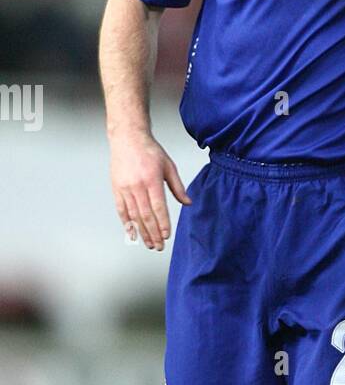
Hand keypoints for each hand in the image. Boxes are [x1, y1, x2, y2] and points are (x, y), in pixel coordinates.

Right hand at [109, 131, 190, 250]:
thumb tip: (188, 203)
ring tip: (148, 244)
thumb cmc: (149, 151)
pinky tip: (132, 233)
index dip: (162, 223)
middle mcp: (137, 186)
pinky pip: (121, 209)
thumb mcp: (169, 166)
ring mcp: (125, 188)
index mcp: (151, 180)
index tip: (166, 236)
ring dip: (141, 232)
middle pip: (145, 215)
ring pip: (133, 215)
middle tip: (159, 246)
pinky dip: (126, 223)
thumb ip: (178, 186)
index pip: (158, 207)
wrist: (127, 138)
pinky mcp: (116, 188)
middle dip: (153, 233)